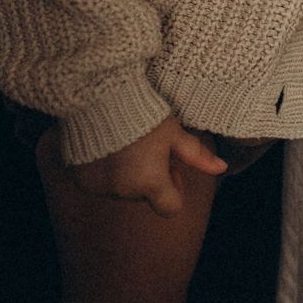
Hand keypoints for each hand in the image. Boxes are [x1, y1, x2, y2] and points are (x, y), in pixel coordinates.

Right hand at [69, 117, 227, 217]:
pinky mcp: (80, 178)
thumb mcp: (173, 131)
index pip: (170, 208)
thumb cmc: (141, 111)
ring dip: (125, 173)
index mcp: (150, 183)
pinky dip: (103, 169)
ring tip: (125, 141)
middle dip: (148, 175)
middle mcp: (124, 191)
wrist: (98, 94)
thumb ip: (196, 154)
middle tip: (148, 145)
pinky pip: (98, 182)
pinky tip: (105, 144)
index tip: (171, 167)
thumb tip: (222, 168)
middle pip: (144, 194)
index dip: (175, 190)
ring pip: (121, 188)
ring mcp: (100, 187)